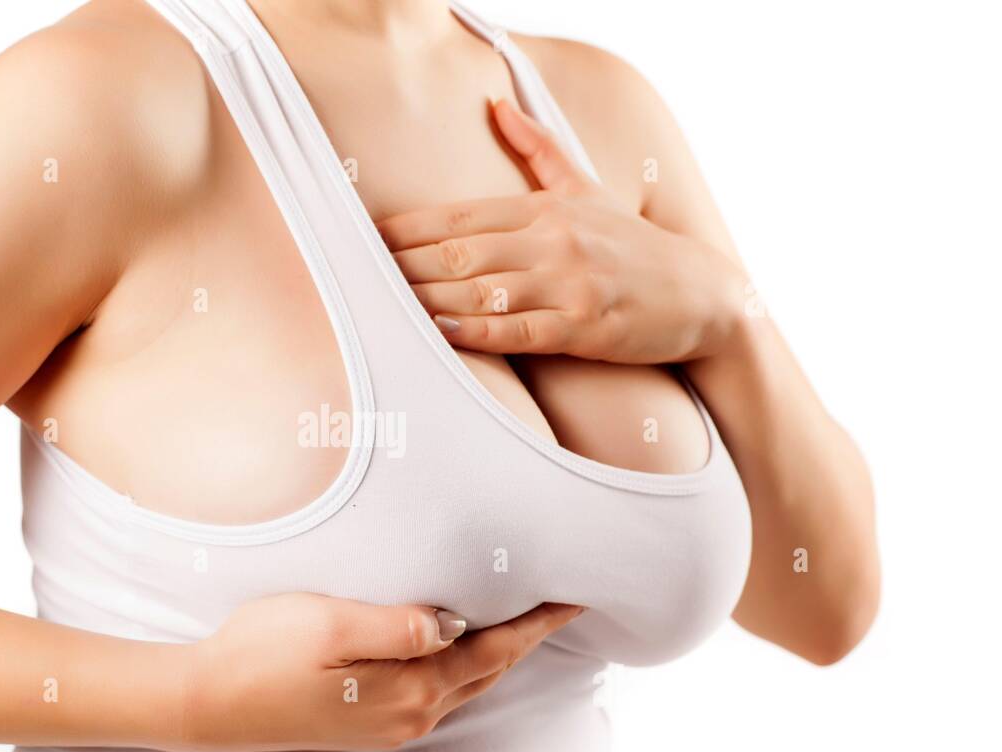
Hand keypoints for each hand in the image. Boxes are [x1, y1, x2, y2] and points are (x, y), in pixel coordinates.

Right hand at [182, 594, 583, 751]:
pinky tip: (457, 650)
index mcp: (408, 689)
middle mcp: (408, 715)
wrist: (206, 702)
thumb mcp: (329, 625)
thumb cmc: (260, 654)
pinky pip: (436, 693)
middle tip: (559, 606)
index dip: (534, 624)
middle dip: (526, 640)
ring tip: (522, 624)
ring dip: (496, 656)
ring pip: (463, 686)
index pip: (491, 650)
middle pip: (485, 671)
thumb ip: (398, 626)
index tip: (572, 598)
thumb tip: (454, 623)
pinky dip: (462, 669)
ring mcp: (387, 725)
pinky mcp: (366, 724)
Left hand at [376, 98, 745, 363]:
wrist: (704, 296)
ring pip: (481, 291)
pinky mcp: (584, 328)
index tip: (368, 237)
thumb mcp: (587, 188)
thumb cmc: (633, 246)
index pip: (460, 215)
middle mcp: (553, 241)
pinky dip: (476, 332)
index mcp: (545, 208)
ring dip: (428, 299)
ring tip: (385, 305)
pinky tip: (440, 333)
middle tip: (360, 276)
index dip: (408, 229)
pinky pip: (518, 329)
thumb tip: (495, 104)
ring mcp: (569, 285)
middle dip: (405, 265)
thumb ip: (536, 149)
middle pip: (459, 253)